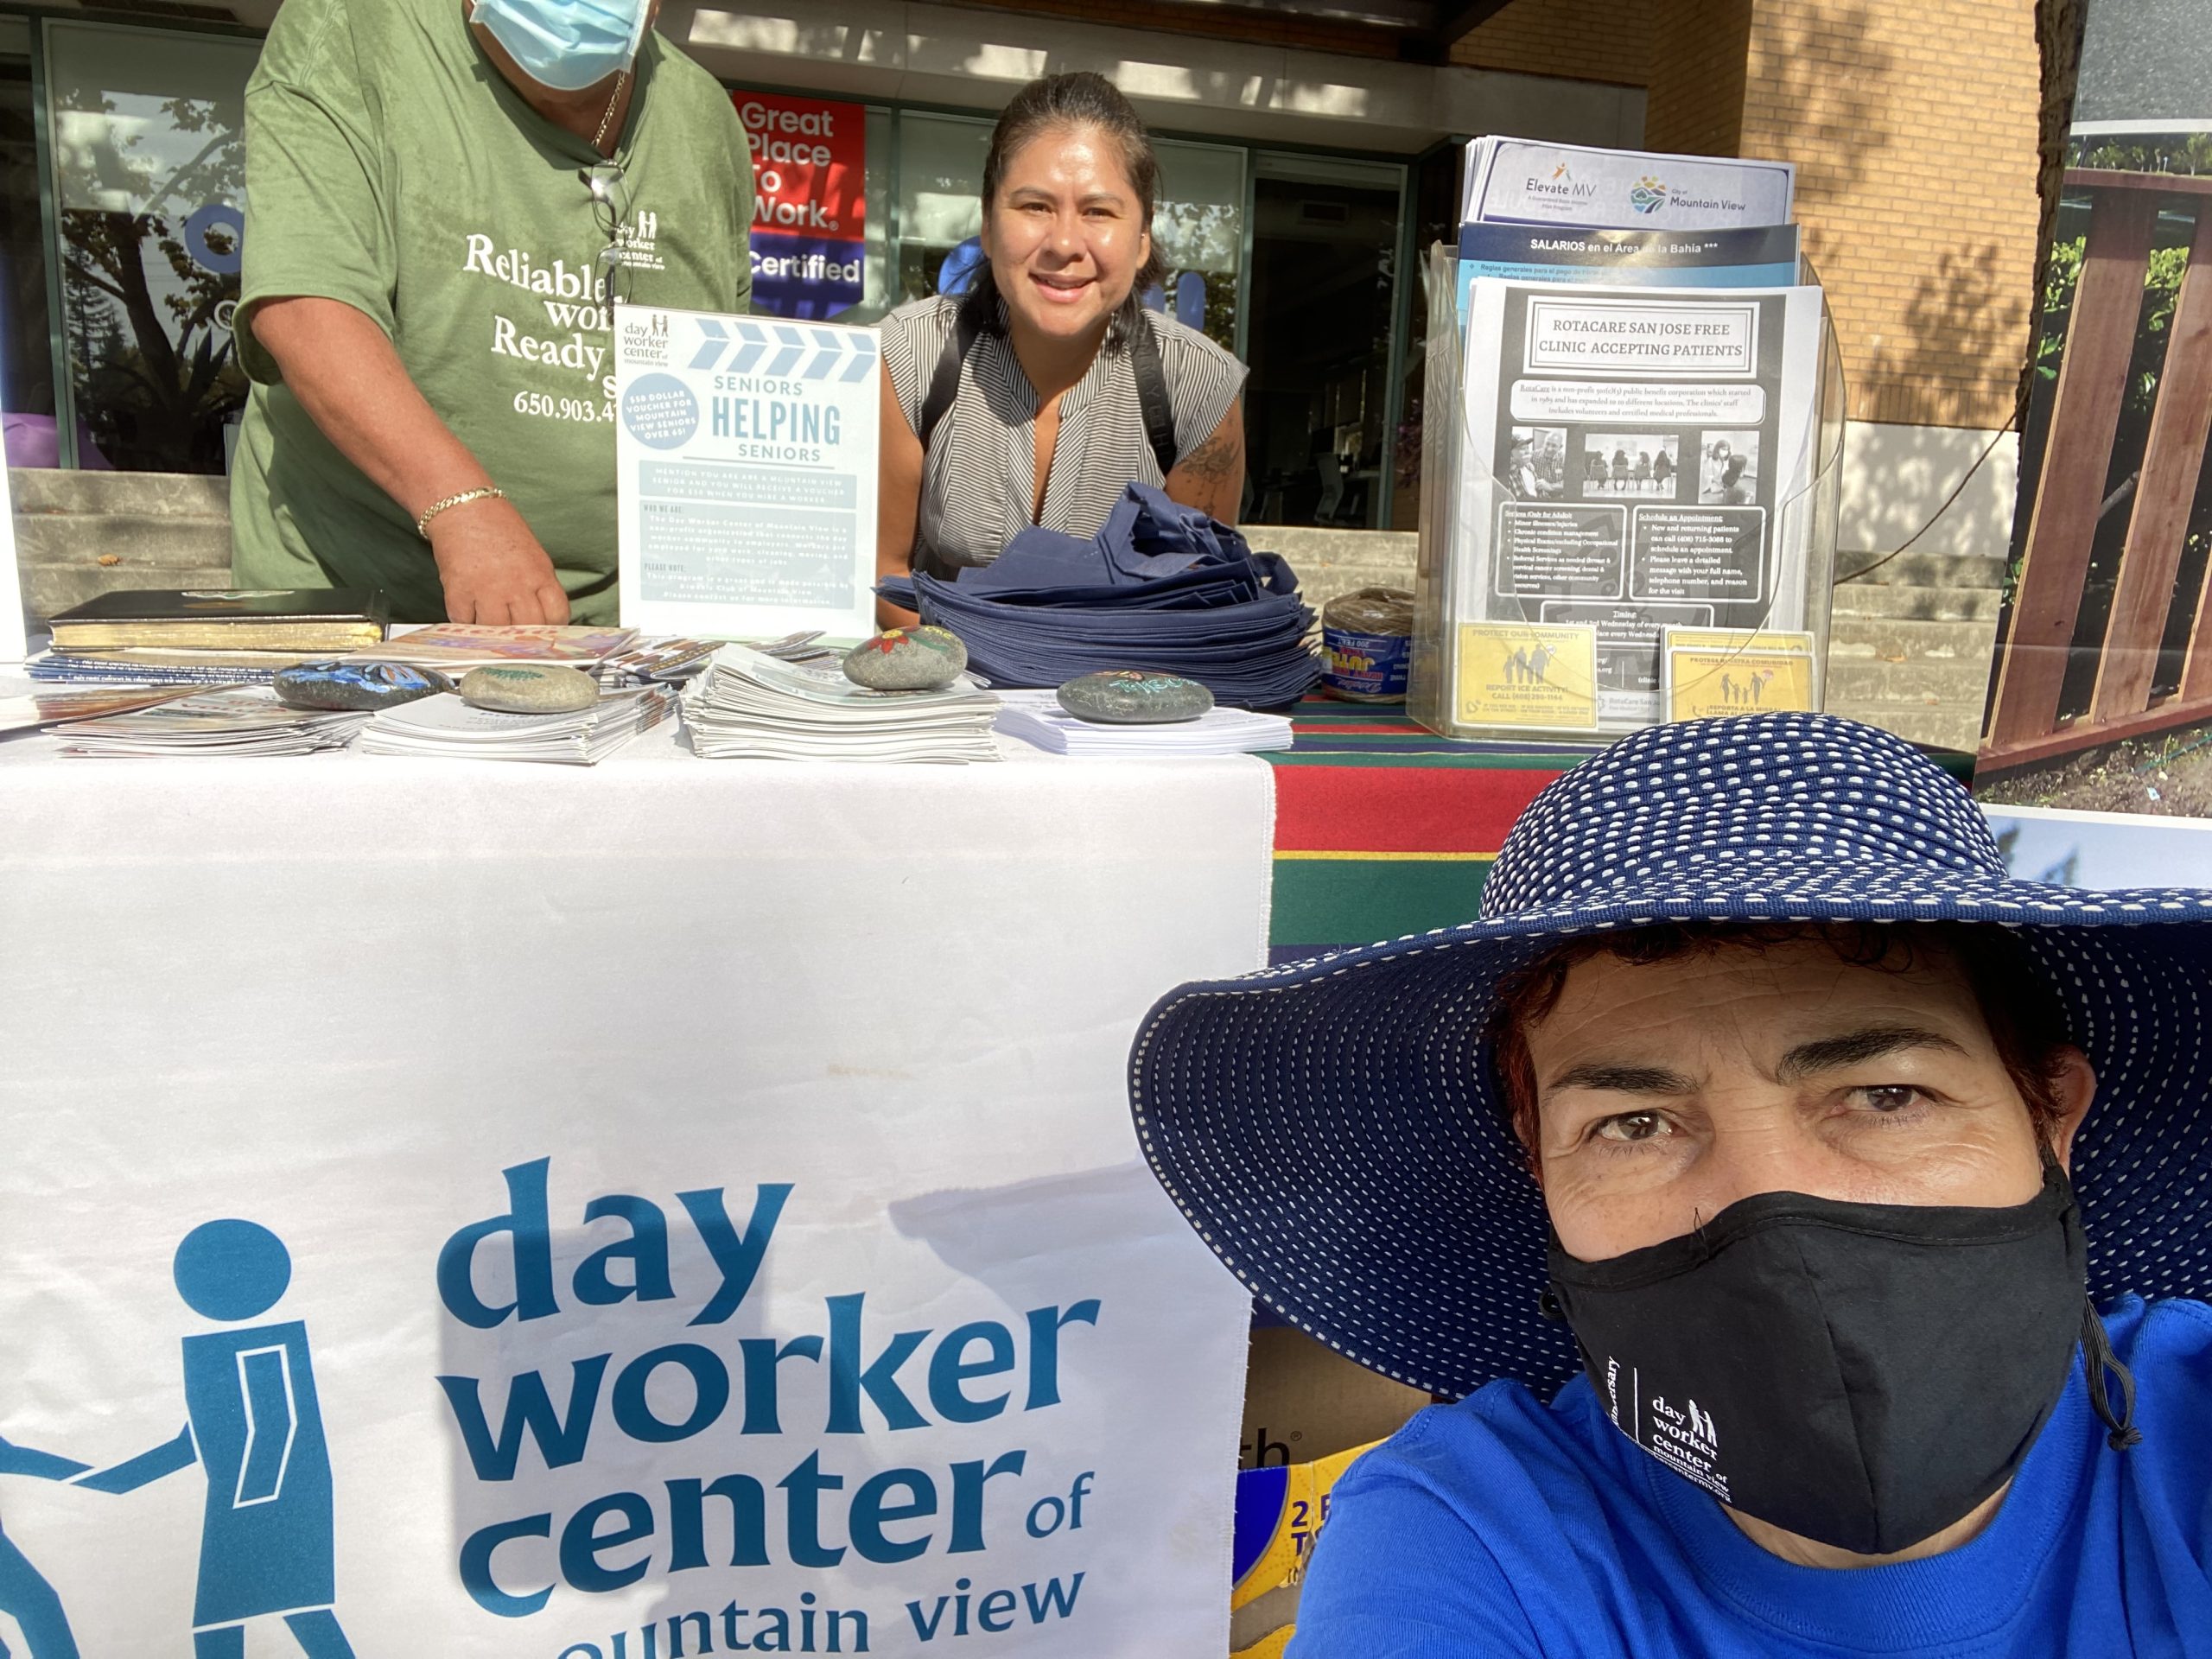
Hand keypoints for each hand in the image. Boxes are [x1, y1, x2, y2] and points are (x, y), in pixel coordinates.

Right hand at [428, 496, 570, 623]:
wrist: (462, 507)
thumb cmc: (498, 529)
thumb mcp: (533, 556)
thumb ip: (539, 586)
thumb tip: (541, 618)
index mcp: (540, 574)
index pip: (557, 615)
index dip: (552, 627)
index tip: (544, 631)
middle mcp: (516, 584)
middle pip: (529, 627)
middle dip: (524, 635)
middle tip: (515, 634)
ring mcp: (487, 590)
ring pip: (497, 630)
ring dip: (493, 632)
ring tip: (489, 622)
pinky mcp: (459, 592)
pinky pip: (464, 623)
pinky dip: (465, 623)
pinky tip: (468, 613)